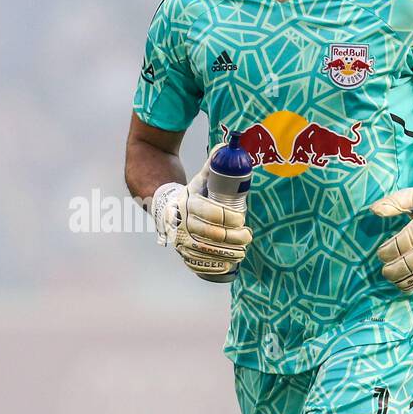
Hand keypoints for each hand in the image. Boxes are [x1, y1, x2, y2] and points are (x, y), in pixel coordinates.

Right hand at [150, 148, 252, 277]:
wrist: (164, 207)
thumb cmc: (190, 193)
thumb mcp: (198, 179)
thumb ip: (213, 166)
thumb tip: (227, 146)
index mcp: (188, 203)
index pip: (209, 212)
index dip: (228, 217)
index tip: (242, 218)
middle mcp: (181, 223)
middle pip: (209, 233)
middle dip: (232, 237)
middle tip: (248, 236)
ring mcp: (180, 239)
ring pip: (203, 251)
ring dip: (226, 254)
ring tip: (243, 252)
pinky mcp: (181, 252)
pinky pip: (195, 263)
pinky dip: (211, 267)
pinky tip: (227, 266)